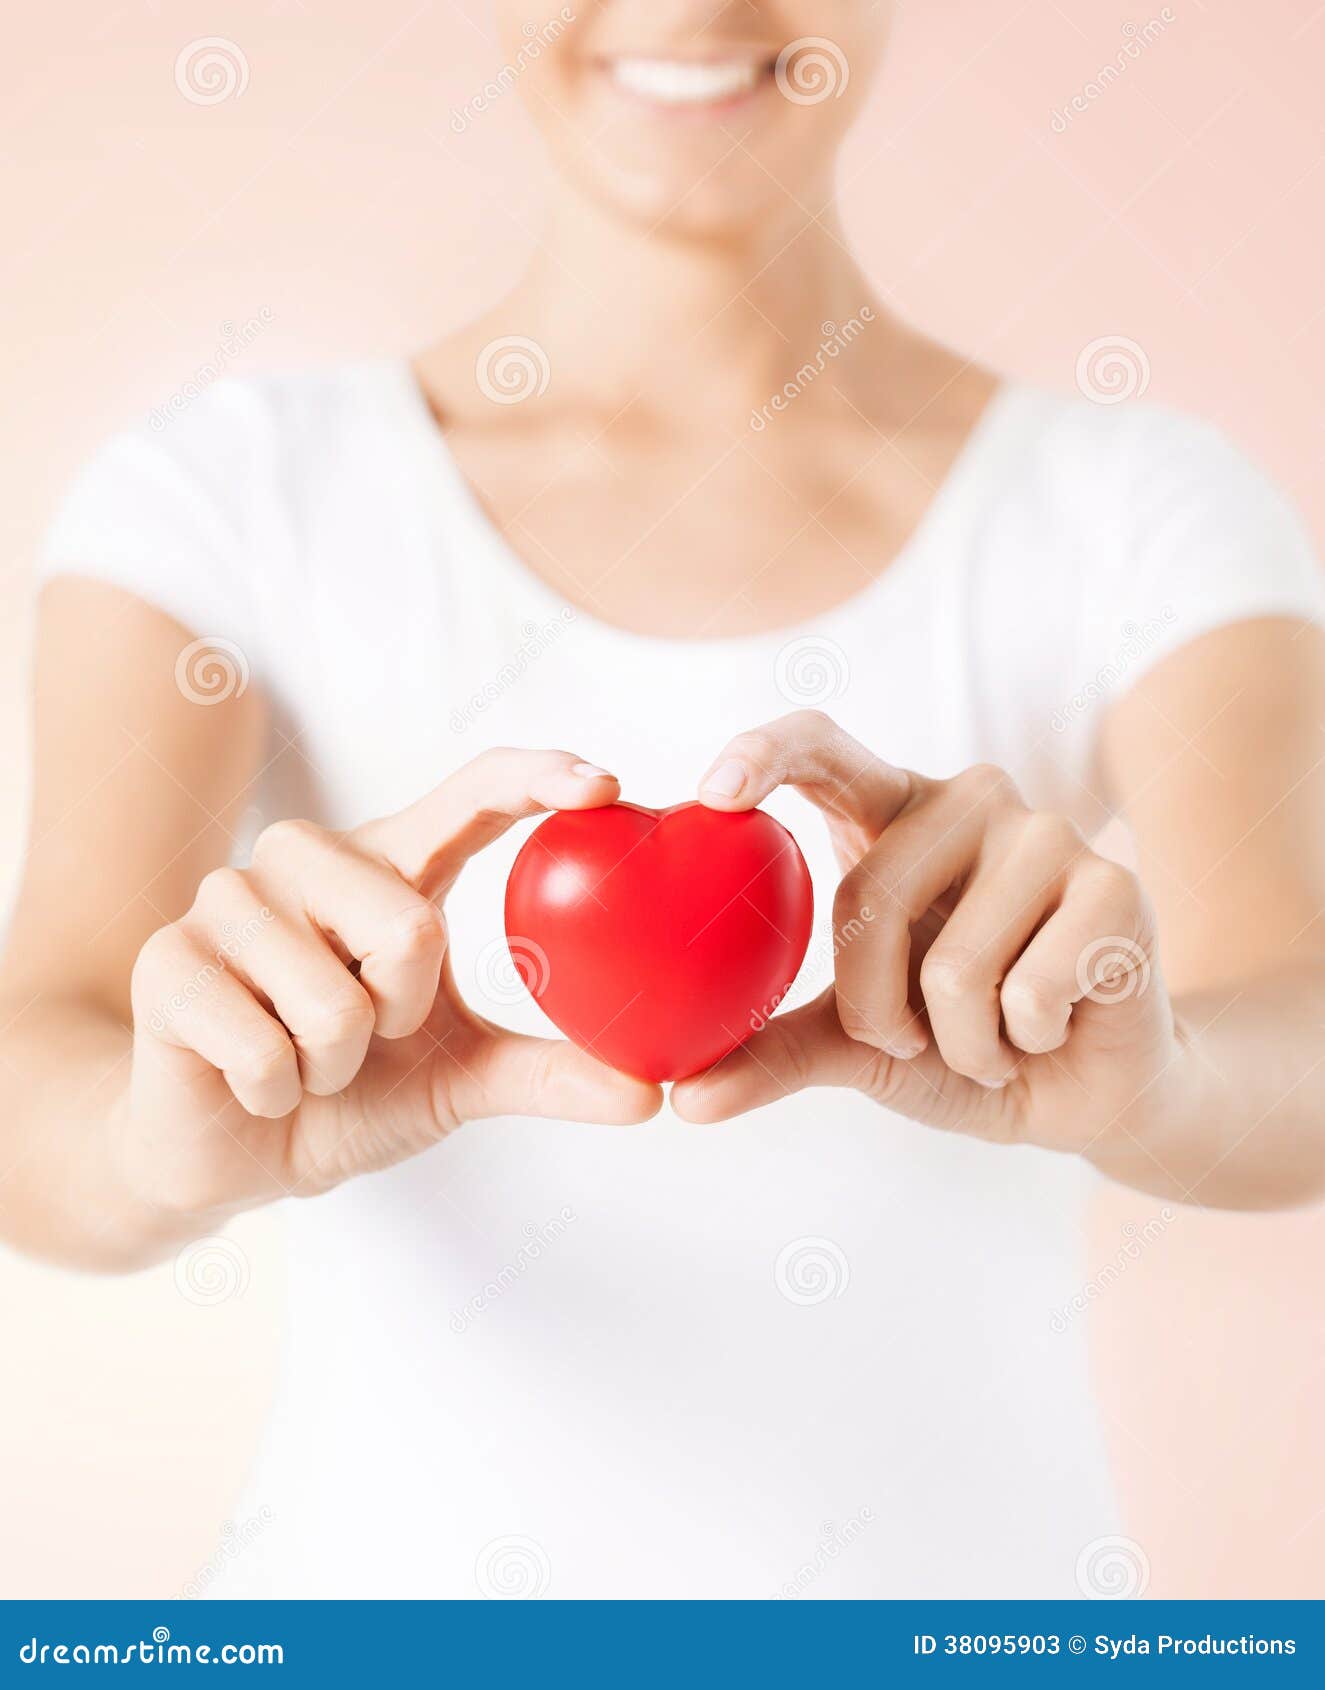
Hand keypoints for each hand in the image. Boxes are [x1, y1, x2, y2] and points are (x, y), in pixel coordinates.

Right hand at [124, 750, 660, 1218]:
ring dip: (335, 1066)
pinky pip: (266, 1047)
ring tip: (306, 1060)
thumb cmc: (348, 1091)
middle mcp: (306, 859)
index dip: (534, 776)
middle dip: (397, 1018)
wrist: (230, 1154)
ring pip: (335, 999)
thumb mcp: (459, 1079)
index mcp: (388, 866)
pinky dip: (279, 1093)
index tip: (602, 785)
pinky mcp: (169, 960)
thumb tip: (652, 1094)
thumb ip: (548, 1073)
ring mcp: (228, 899)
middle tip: (364, 1037)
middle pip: (408, 926)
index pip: (468, 795)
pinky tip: (255, 1083)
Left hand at [671, 712, 1181, 1157]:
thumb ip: (773, 1053)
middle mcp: (967, 800)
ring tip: (997, 1032)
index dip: (765, 753)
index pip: (821, 746)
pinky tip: (1054, 1025)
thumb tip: (686, 1099)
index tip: (713, 795)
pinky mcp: (1116, 884)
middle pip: (868, 901)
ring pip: (951, 965)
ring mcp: (1047, 832)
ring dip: (962, 1043)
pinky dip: (1026, 1042)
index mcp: (890, 812)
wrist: (1080, 1090)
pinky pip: (1029, 991)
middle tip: (921, 1037)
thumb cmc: (956, 1045)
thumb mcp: (854, 1043)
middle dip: (877, 1012)